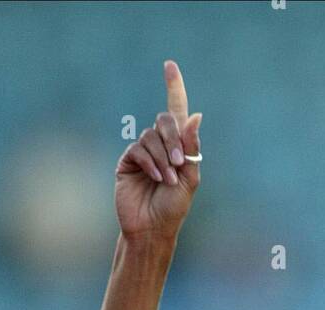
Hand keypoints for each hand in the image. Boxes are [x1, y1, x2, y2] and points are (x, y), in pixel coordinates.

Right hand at [115, 59, 202, 239]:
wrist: (152, 229)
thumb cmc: (173, 209)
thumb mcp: (190, 179)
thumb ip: (192, 149)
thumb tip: (196, 116)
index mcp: (179, 148)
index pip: (177, 112)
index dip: (174, 88)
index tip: (170, 65)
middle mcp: (161, 146)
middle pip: (164, 121)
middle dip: (173, 139)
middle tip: (179, 163)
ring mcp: (143, 152)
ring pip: (151, 136)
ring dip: (162, 157)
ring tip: (166, 180)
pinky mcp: (128, 161)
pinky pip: (138, 149)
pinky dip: (150, 162)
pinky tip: (156, 177)